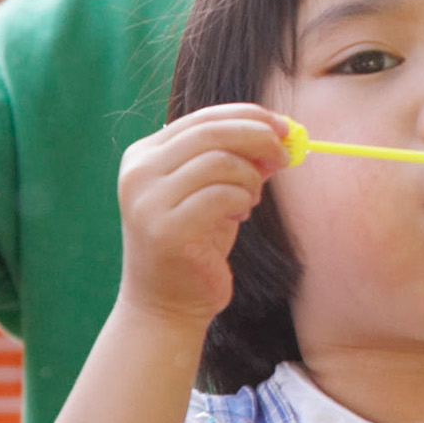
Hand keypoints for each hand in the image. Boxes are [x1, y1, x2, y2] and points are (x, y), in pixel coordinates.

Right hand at [114, 105, 296, 326]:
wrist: (166, 306)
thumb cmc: (195, 243)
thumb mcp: (213, 190)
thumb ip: (236, 159)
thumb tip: (280, 132)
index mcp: (143, 156)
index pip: (202, 118)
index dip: (248, 116)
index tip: (283, 126)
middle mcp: (138, 173)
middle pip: (211, 132)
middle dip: (257, 137)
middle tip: (285, 154)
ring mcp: (147, 201)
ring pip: (219, 162)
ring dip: (250, 178)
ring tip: (251, 200)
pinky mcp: (166, 230)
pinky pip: (222, 195)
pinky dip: (243, 200)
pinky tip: (239, 216)